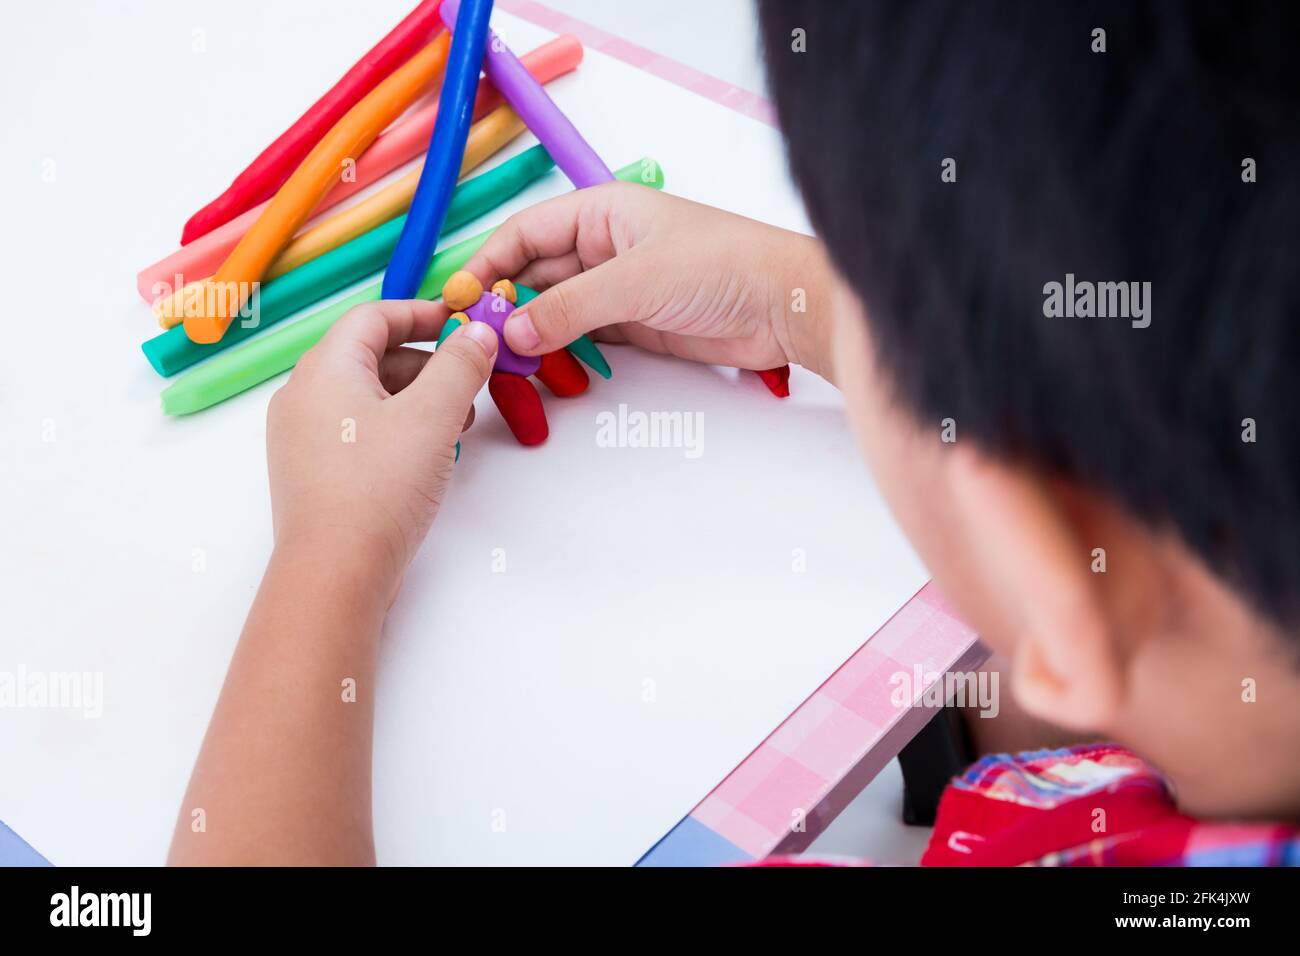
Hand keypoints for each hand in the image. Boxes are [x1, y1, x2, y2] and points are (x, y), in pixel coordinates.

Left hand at [265, 299, 497, 601]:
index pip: (372, 317)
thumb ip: (460, 365)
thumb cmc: (378, 488)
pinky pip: (357, 430)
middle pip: (370, 355)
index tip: (461, 323)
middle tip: (469, 381)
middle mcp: (303, 396)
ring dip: (416, 399)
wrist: (335, 573)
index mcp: (324, 368)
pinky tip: (428, 455)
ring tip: (457, 423)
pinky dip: (396, 428)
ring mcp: (302, 437)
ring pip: (366, 396)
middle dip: (426, 363)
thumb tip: (478, 332)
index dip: (421, 313)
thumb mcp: (433, 416)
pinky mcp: (312, 473)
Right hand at [437, 183, 836, 380]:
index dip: (487, 265)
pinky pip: (580, 338)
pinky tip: (539, 373)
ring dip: (528, 337)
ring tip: (503, 366)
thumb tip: (512, 333)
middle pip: (534, 276)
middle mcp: (603, 247)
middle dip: (503, 308)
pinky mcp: (633, 326)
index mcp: (601, 212)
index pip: (525, 234)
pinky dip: (557, 355)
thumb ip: (570, 307)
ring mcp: (617, 288)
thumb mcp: (636, 280)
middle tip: (474, 343)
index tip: (457, 299)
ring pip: (553, 312)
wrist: (783, 306)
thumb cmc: (724, 265)